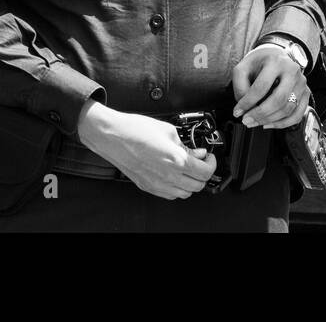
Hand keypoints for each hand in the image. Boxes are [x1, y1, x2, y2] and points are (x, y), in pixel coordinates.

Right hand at [76, 101, 215, 200]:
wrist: (113, 136)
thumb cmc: (135, 130)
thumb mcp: (168, 131)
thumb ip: (185, 145)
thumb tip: (197, 153)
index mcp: (176, 161)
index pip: (205, 172)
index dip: (212, 163)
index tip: (209, 157)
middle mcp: (168, 177)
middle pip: (198, 186)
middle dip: (203, 173)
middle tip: (201, 162)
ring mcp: (157, 184)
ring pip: (185, 193)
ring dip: (191, 183)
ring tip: (188, 169)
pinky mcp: (147, 187)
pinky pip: (170, 195)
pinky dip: (177, 188)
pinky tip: (174, 175)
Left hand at [231, 46, 309, 128]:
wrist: (277, 56)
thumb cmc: (259, 62)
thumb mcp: (244, 67)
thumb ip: (240, 86)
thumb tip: (245, 107)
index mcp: (276, 62)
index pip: (262, 86)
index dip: (248, 102)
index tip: (237, 111)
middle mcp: (292, 71)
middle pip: (278, 99)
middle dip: (259, 114)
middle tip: (246, 120)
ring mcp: (301, 83)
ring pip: (288, 109)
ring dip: (269, 120)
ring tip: (254, 122)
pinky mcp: (306, 93)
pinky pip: (297, 115)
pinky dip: (282, 124)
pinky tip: (268, 124)